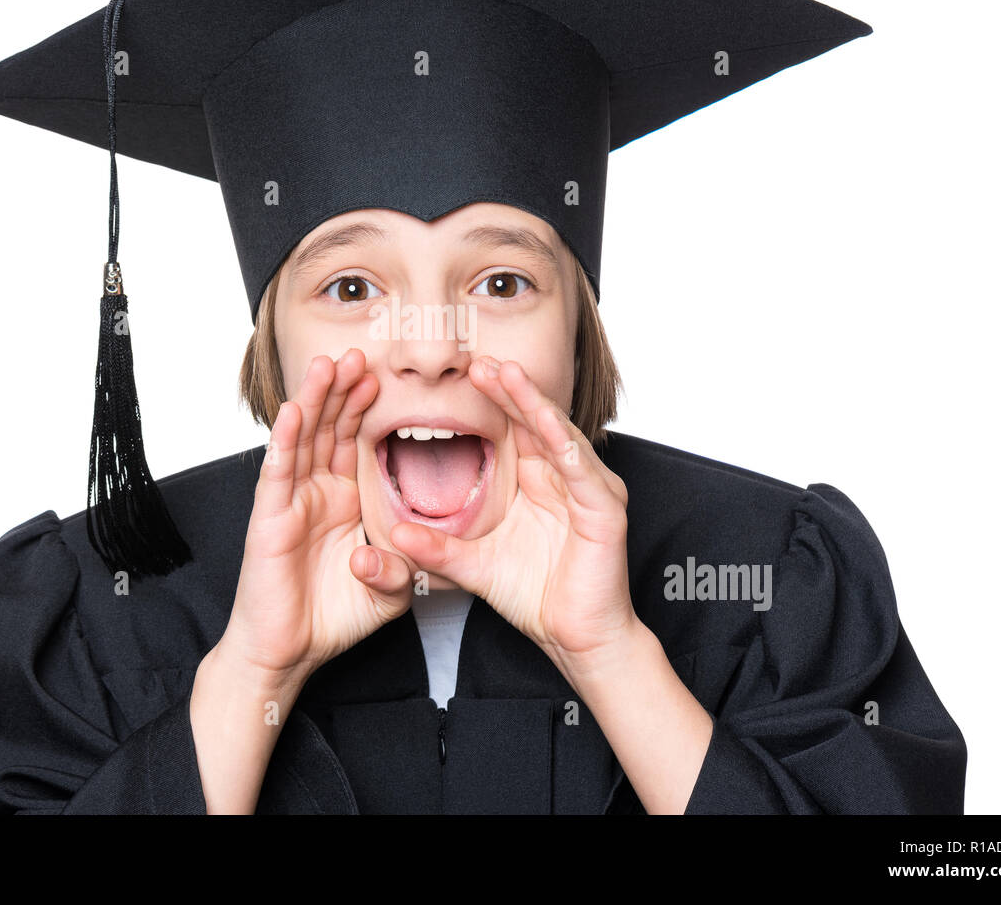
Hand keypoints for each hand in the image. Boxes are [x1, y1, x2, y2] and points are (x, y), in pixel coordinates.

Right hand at [217, 348, 415, 684]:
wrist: (287, 654)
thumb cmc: (331, 619)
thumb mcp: (388, 590)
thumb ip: (402, 565)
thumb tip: (397, 544)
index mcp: (343, 500)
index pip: (352, 441)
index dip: (364, 406)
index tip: (381, 373)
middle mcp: (315, 494)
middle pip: (328, 428)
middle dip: (341, 389)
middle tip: (358, 352)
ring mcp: (291, 503)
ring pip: (302, 439)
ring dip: (314, 400)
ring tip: (328, 363)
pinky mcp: (270, 520)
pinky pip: (279, 474)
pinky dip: (286, 441)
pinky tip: (295, 410)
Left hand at [391, 357, 639, 678]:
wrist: (577, 640)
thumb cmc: (536, 597)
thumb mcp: (474, 567)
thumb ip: (438, 548)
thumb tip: (394, 533)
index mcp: (540, 480)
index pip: (517, 428)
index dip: (496, 399)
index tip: (467, 373)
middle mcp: (569, 477)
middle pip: (539, 421)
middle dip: (512, 388)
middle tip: (481, 360)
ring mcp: (591, 491)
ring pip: (561, 436)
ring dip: (535, 404)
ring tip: (509, 375)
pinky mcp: (605, 511)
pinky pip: (583, 472)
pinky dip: (565, 446)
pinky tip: (546, 424)